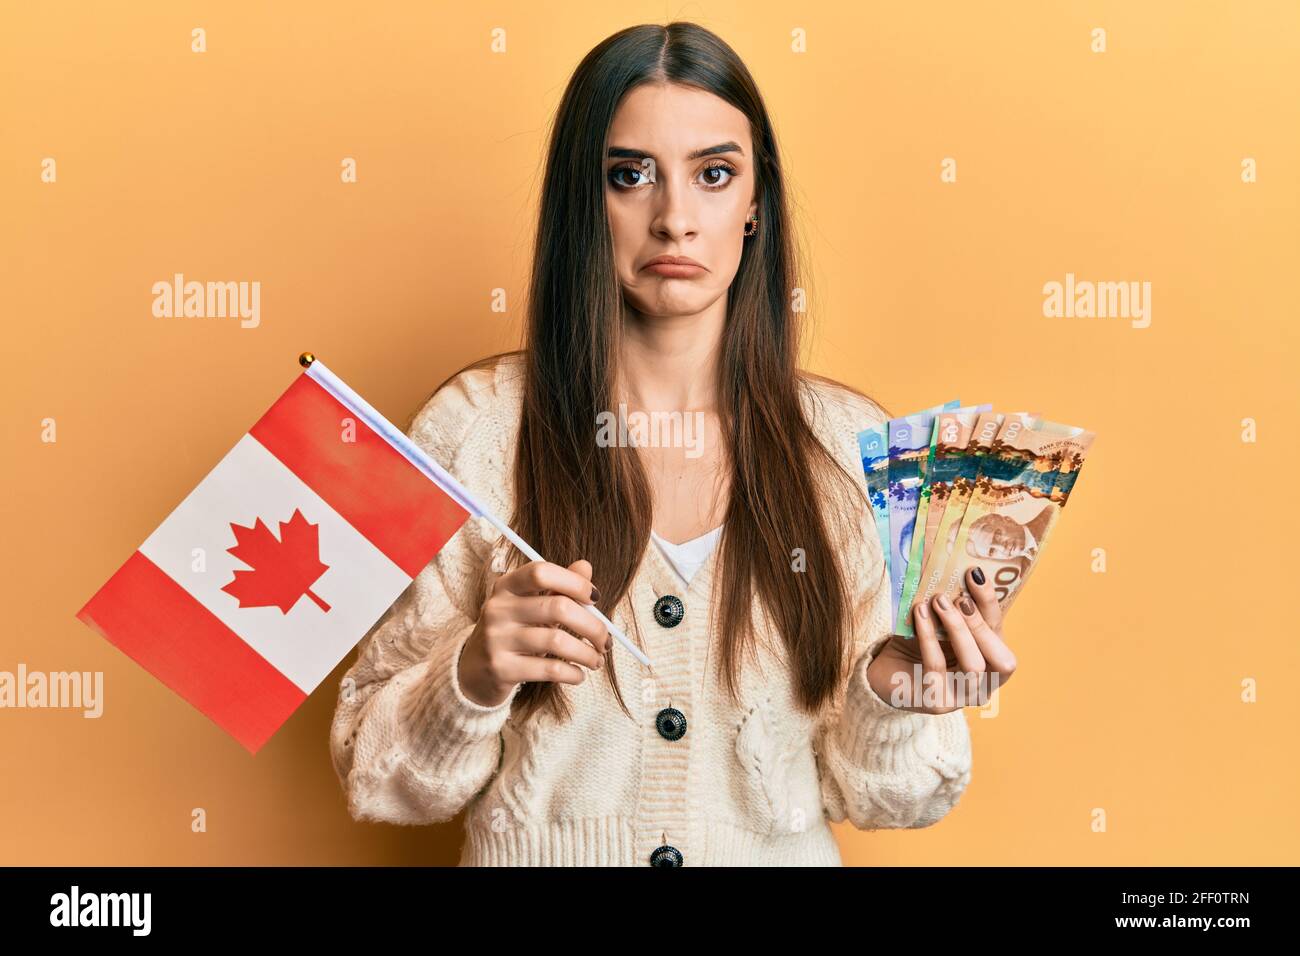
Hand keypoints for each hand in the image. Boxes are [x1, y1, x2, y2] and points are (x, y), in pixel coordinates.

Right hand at [457, 559, 607, 707]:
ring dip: (586, 653)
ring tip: (596, 660)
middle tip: (605, 640)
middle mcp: (498, 609)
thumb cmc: (512, 632)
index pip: (541, 573)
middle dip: (592, 626)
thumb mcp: (530, 605)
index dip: (574, 582)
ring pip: (556, 641)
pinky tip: (579, 675)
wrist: (475, 670)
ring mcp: (497, 639)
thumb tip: (586, 566)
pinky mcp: (501, 669)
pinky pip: (548, 669)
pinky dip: (572, 673)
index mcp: (506, 586)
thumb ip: (558, 586)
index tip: (596, 598)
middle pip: (557, 608)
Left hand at [865, 567, 1017, 713]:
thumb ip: (956, 607)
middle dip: (980, 624)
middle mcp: (985, 685)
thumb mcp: (942, 624)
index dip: (990, 603)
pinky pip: (937, 666)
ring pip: (973, 665)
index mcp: (993, 662)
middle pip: (1000, 658)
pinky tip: (919, 613)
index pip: (1001, 632)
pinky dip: (928, 636)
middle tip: (957, 596)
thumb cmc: (922, 644)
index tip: (974, 574)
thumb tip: (959, 571)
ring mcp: (963, 698)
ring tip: (937, 601)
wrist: (888, 673)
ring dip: (957, 629)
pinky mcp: (937, 703)